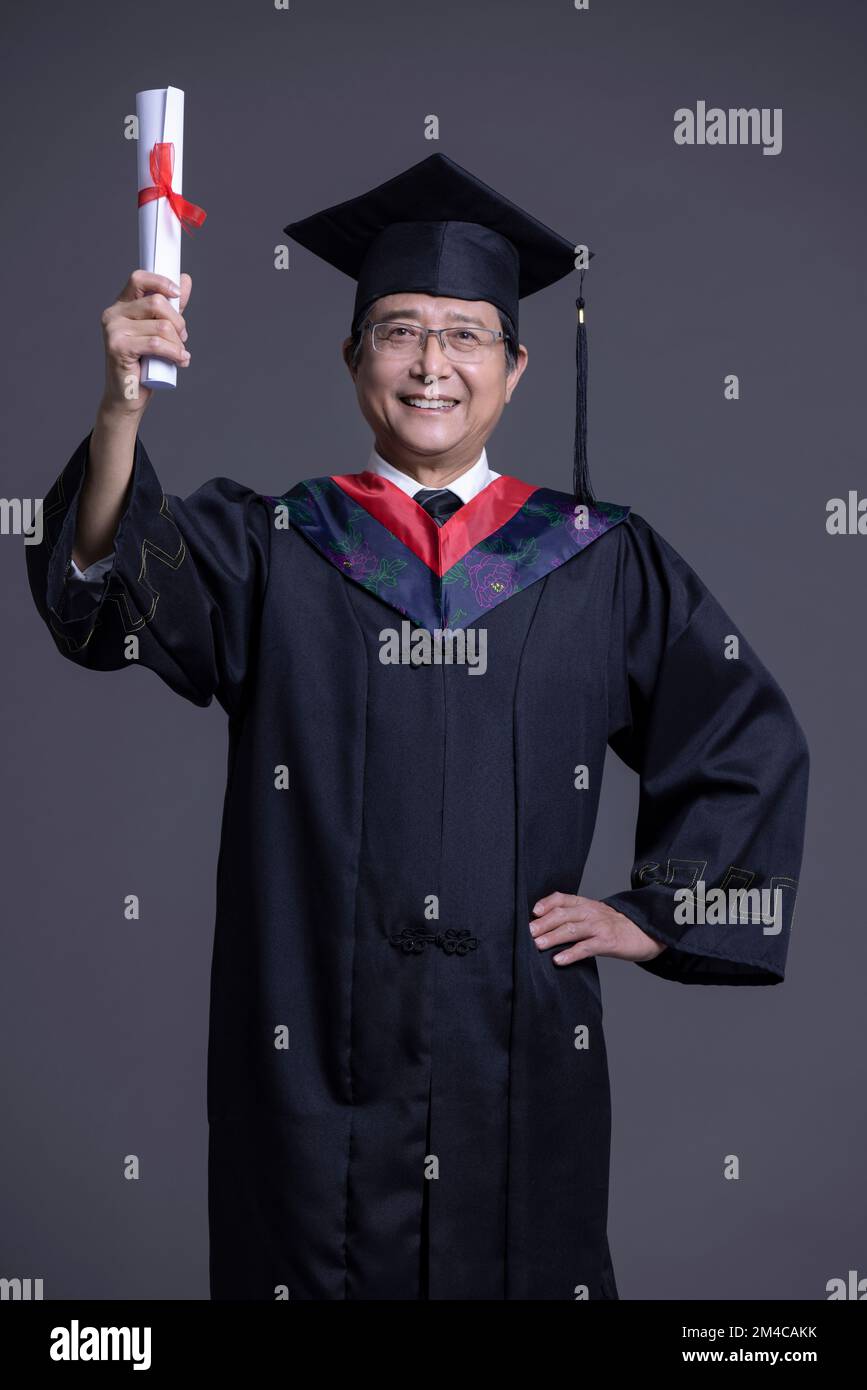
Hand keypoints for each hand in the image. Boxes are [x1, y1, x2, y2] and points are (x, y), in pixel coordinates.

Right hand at [99, 269, 191, 416]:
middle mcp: (113, 314)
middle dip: (178, 322)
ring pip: (161, 326)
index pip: (139, 279)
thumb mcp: (159, 332)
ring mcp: (113, 330)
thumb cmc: (143, 365)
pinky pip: (156, 343)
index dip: (161, 282)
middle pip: (156, 302)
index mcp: (121, 306)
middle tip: (183, 338)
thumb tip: (185, 279)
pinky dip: (174, 353)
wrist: (127, 397)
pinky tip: (180, 361)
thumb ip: (171, 308)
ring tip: (180, 355)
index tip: (177, 294)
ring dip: (178, 343)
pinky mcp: (118, 347)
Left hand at [529, 892, 667, 965]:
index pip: (563, 899)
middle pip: (563, 914)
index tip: (533, 912)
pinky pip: (586, 947)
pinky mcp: (608, 942)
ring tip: (538, 945)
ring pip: (571, 929)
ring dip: (552, 937)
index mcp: (587, 904)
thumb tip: (547, 927)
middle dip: (543, 923)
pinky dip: (571, 953)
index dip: (547, 904)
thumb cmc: (618, 926)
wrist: (648, 932)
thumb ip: (576, 917)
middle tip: (528, 933)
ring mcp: (600, 926)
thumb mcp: (596, 915)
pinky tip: (559, 960)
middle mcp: (592, 912)